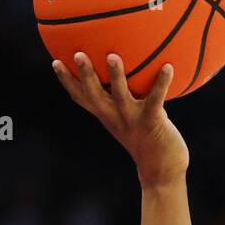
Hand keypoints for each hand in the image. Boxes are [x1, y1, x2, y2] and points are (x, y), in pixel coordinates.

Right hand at [53, 52, 189, 188]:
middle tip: (77, 53)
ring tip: (113, 56)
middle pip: (94, 94)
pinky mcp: (152, 121)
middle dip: (84, 74)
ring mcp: (132, 120)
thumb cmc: (148, 140)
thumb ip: (126, 101)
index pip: (81, 98)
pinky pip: (156, 99)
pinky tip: (168, 67)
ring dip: (116, 76)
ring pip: (120, 96)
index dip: (67, 81)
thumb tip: (132, 73)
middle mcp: (114, 117)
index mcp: (106, 115)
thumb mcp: (130, 120)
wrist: (161, 170)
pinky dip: (162, 83)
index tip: (55, 62)